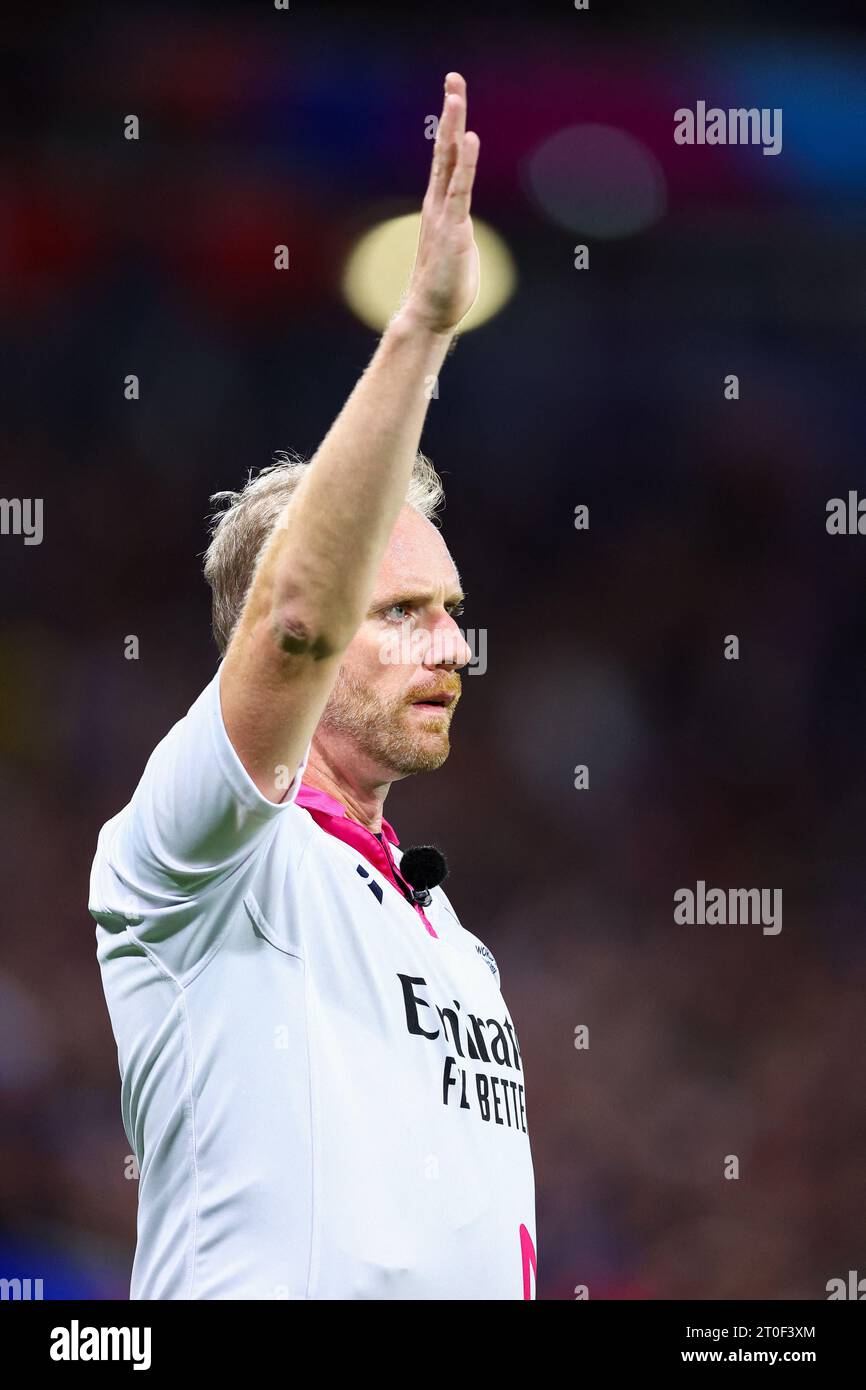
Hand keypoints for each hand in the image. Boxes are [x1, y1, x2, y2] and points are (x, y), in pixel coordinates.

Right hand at [402, 72, 480, 334]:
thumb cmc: (444, 287)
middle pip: (445, 149)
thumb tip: (462, 232)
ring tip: (454, 94)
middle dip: (450, 113)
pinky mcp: (453, 229)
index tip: (453, 94)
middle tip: (453, 79)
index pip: (448, 158)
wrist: (429, 314)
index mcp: (441, 206)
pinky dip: (467, 164)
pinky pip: (460, 190)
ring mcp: (444, 214)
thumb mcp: (456, 250)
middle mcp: (439, 203)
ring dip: (454, 126)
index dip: (451, 126)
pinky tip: (471, 139)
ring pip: (450, 162)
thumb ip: (459, 232)